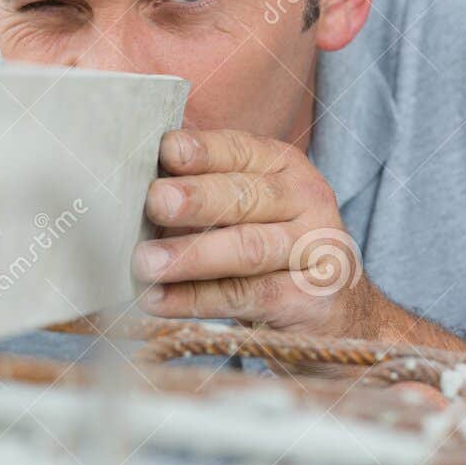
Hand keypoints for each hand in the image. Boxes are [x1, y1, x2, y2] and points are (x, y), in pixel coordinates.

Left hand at [133, 128, 376, 336]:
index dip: (203, 150)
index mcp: (285, 167)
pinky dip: (196, 299)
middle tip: (154, 203)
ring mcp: (316, 251)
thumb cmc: (270, 251)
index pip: (240, 151)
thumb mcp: (247, 210)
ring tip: (144, 262)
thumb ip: (200, 190)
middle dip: (196, 199)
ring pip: (247, 248)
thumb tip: (126, 183)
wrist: (339, 313)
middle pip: (245, 197)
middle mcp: (308, 201)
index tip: (165, 150)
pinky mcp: (312, 300)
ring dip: (190, 255)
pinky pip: (246, 297)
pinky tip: (158, 300)